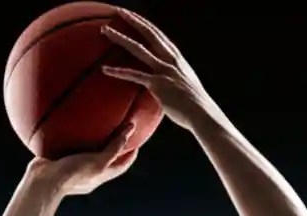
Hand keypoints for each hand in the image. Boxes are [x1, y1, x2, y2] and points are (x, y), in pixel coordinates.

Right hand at [27, 122, 138, 195]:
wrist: (43, 181)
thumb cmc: (73, 174)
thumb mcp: (98, 161)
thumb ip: (114, 147)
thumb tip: (129, 130)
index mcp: (99, 176)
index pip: (121, 166)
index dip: (130, 155)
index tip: (137, 142)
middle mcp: (88, 173)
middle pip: (105, 158)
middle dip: (112, 146)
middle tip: (118, 129)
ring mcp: (72, 167)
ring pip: (86, 152)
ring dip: (91, 140)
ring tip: (94, 123)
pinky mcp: (58, 160)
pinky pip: (68, 146)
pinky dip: (71, 136)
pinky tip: (69, 122)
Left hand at [100, 9, 219, 131]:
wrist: (201, 114)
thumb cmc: (194, 104)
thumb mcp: (185, 84)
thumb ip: (173, 78)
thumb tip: (166, 81)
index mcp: (176, 58)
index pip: (158, 34)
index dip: (144, 23)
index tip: (132, 15)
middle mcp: (170, 60)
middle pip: (148, 33)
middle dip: (132, 20)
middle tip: (117, 11)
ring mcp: (164, 71)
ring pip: (138, 49)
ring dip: (120, 38)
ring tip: (104, 30)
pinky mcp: (158, 85)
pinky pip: (135, 75)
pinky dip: (119, 72)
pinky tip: (105, 70)